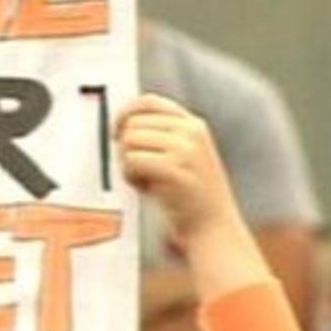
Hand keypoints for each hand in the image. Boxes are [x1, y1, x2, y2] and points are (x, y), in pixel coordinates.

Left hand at [117, 93, 271, 297]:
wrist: (214, 229)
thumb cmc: (191, 198)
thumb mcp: (184, 157)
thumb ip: (162, 138)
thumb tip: (122, 125)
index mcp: (194, 125)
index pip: (150, 101)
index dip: (127, 112)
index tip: (116, 131)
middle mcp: (191, 131)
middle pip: (134, 123)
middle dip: (126, 147)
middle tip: (137, 172)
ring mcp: (185, 149)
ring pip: (130, 141)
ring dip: (127, 164)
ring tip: (144, 182)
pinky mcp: (175, 169)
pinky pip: (132, 160)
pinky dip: (130, 176)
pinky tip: (144, 189)